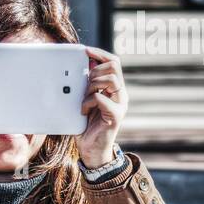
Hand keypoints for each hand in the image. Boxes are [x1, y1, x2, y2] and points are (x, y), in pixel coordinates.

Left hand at [78, 46, 127, 169]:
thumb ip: (87, 86)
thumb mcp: (85, 101)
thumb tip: (83, 66)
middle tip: (84, 84)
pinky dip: (89, 101)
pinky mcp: (115, 116)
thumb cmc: (86, 127)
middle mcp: (121, 94)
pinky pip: (101, 98)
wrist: (91, 151)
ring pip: (111, 79)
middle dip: (95, 71)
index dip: (100, 54)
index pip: (113, 62)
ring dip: (92, 86)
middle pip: (114, 66)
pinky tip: (83, 111)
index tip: (85, 51)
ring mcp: (120, 105)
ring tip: (84, 99)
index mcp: (115, 89)